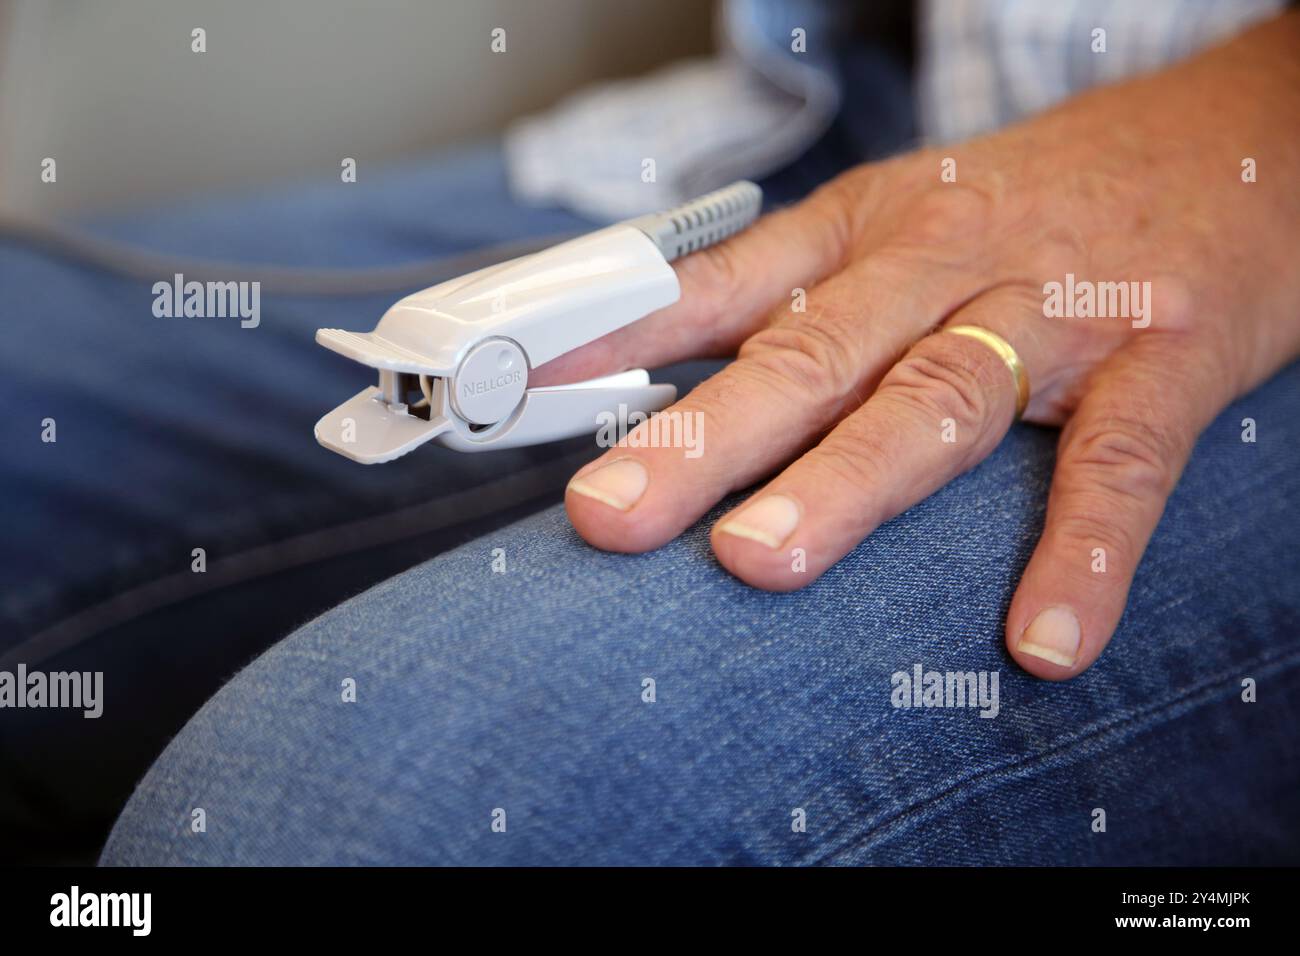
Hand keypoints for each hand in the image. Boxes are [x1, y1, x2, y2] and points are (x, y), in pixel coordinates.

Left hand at [541, 13, 1299, 678]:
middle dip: (702, 440)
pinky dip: (1084, 551)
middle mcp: (942, 264)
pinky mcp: (1167, 357)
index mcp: (866, 231)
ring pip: (935, 398)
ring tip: (761, 563)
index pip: (718, 286)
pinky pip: (1120, 464)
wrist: (1238, 140)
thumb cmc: (1039, 201)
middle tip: (609, 515)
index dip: (616, 343)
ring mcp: (1054, 312)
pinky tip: (1041, 637)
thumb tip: (659, 370)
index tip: (521, 399)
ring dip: (844, 484)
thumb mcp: (902, 218)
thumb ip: (795, 295)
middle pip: (808, 356)